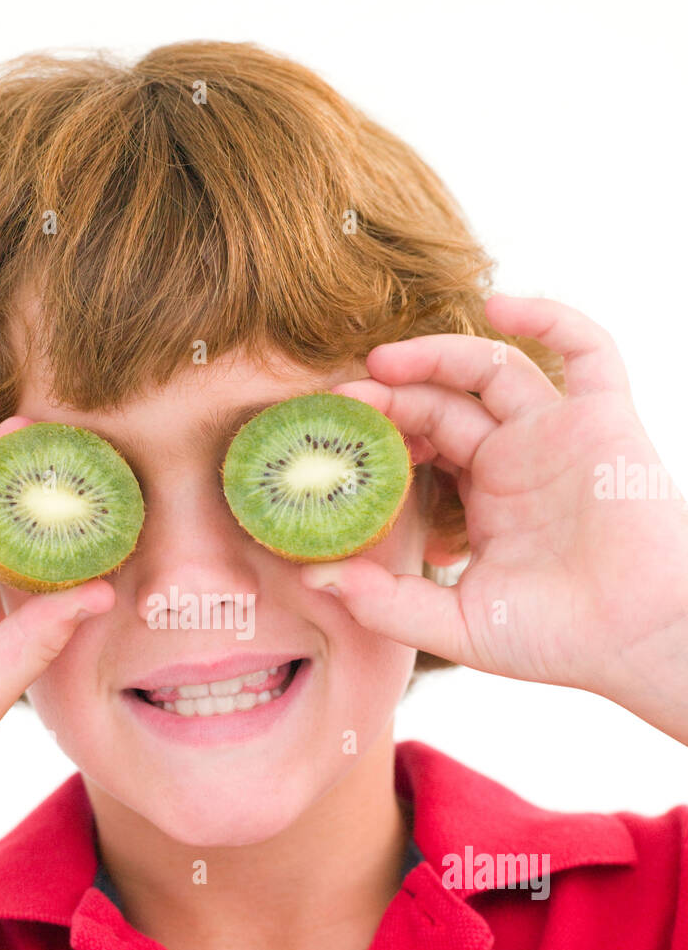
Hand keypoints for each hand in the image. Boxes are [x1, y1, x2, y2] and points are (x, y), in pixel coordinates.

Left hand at [302, 295, 687, 730]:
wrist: (636, 642)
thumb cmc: (557, 640)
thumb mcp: (456, 625)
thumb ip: (386, 603)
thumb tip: (314, 578)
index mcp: (482, 499)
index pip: (420, 444)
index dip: (378, 433)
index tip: (331, 436)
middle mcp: (515, 459)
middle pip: (445, 402)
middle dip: (393, 394)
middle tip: (342, 400)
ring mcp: (557, 434)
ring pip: (494, 368)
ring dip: (439, 354)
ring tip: (384, 361)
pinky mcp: (604, 419)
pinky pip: (587, 349)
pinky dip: (548, 318)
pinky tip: (498, 308)